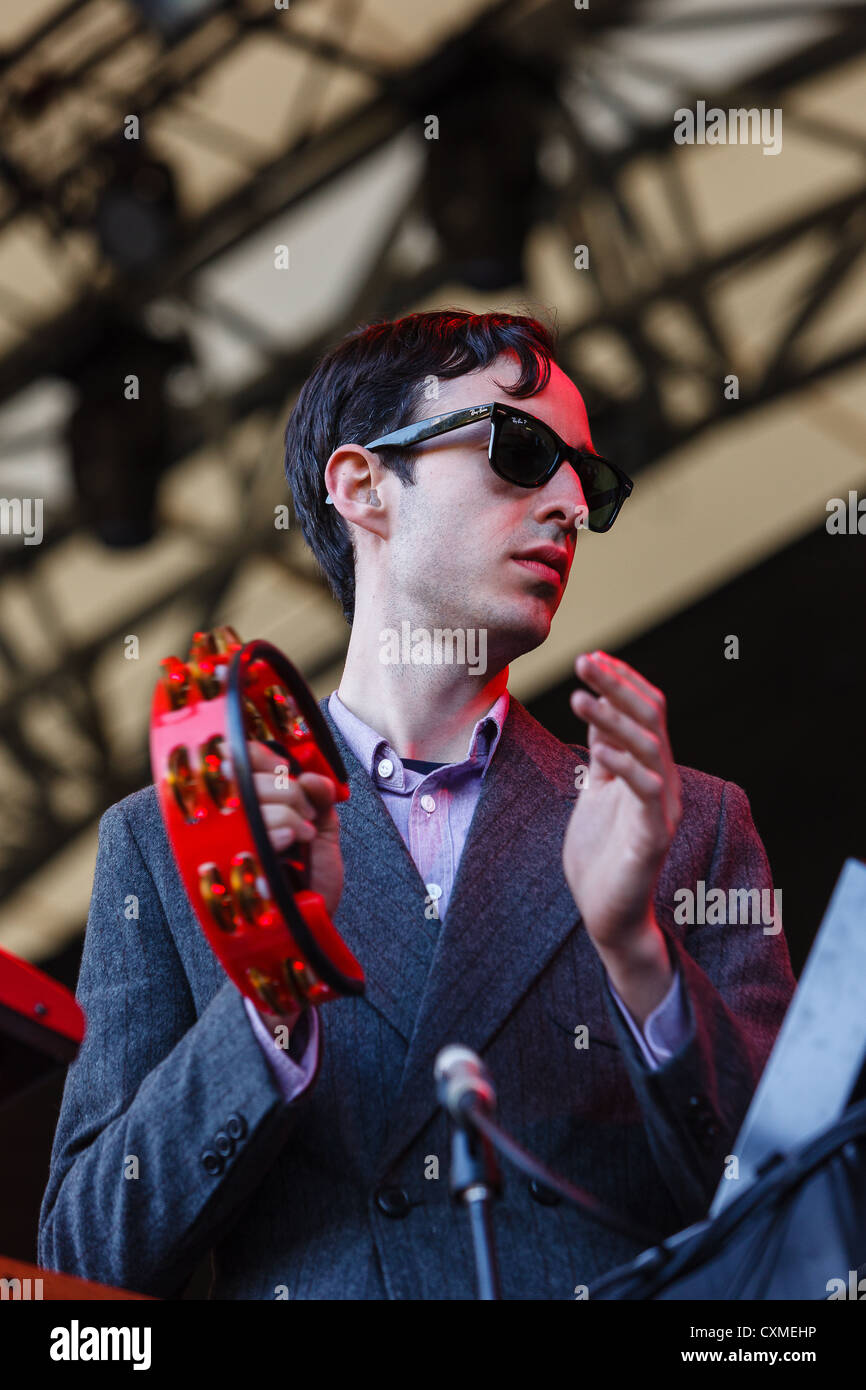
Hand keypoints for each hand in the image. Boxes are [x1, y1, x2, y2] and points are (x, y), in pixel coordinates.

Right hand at [245, 741, 343, 919]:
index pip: (236, 762)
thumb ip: (320, 800)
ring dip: (288, 813)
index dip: (260, 757)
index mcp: (248, 810)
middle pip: (246, 778)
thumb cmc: (312, 887)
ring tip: (298, 840)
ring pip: (252, 802)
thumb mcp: (322, 835)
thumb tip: (313, 777)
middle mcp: (231, 825)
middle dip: (288, 791)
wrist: (312, 929)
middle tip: (304, 819)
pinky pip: (251, 831)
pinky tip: (289, 842)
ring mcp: (229, 846)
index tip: (283, 769)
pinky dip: (278, 829)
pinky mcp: (233, 867)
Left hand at [563, 652, 681, 1013]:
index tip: (591, 656)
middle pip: (651, 719)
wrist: (610, 915)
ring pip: (649, 748)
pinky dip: (624, 765)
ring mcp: (661, 809)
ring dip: (613, 718)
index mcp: (650, 769)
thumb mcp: (596, 789)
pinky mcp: (653, 837)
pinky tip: (596, 748)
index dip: (622, 681)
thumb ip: (603, 750)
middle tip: (584, 660)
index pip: (646, 711)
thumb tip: (597, 703)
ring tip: (580, 696)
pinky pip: (645, 791)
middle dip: (617, 686)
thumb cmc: (601, 853)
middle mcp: (663, 783)